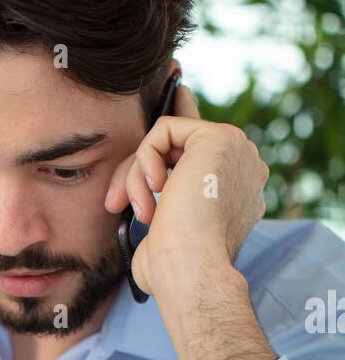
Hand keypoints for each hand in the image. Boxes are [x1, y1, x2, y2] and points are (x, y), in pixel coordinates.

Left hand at [104, 85, 269, 298]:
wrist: (190, 271)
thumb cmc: (173, 266)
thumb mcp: (162, 229)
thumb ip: (160, 198)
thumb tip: (140, 183)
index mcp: (236, 189)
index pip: (203, 144)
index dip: (185, 115)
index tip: (175, 88)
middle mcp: (243, 166)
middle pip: (175, 145)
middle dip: (136, 170)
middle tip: (114, 203)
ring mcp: (236, 151)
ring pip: (165, 139)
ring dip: (136, 174)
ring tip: (138, 210)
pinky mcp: (219, 138)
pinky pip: (164, 130)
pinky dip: (144, 161)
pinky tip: (153, 192)